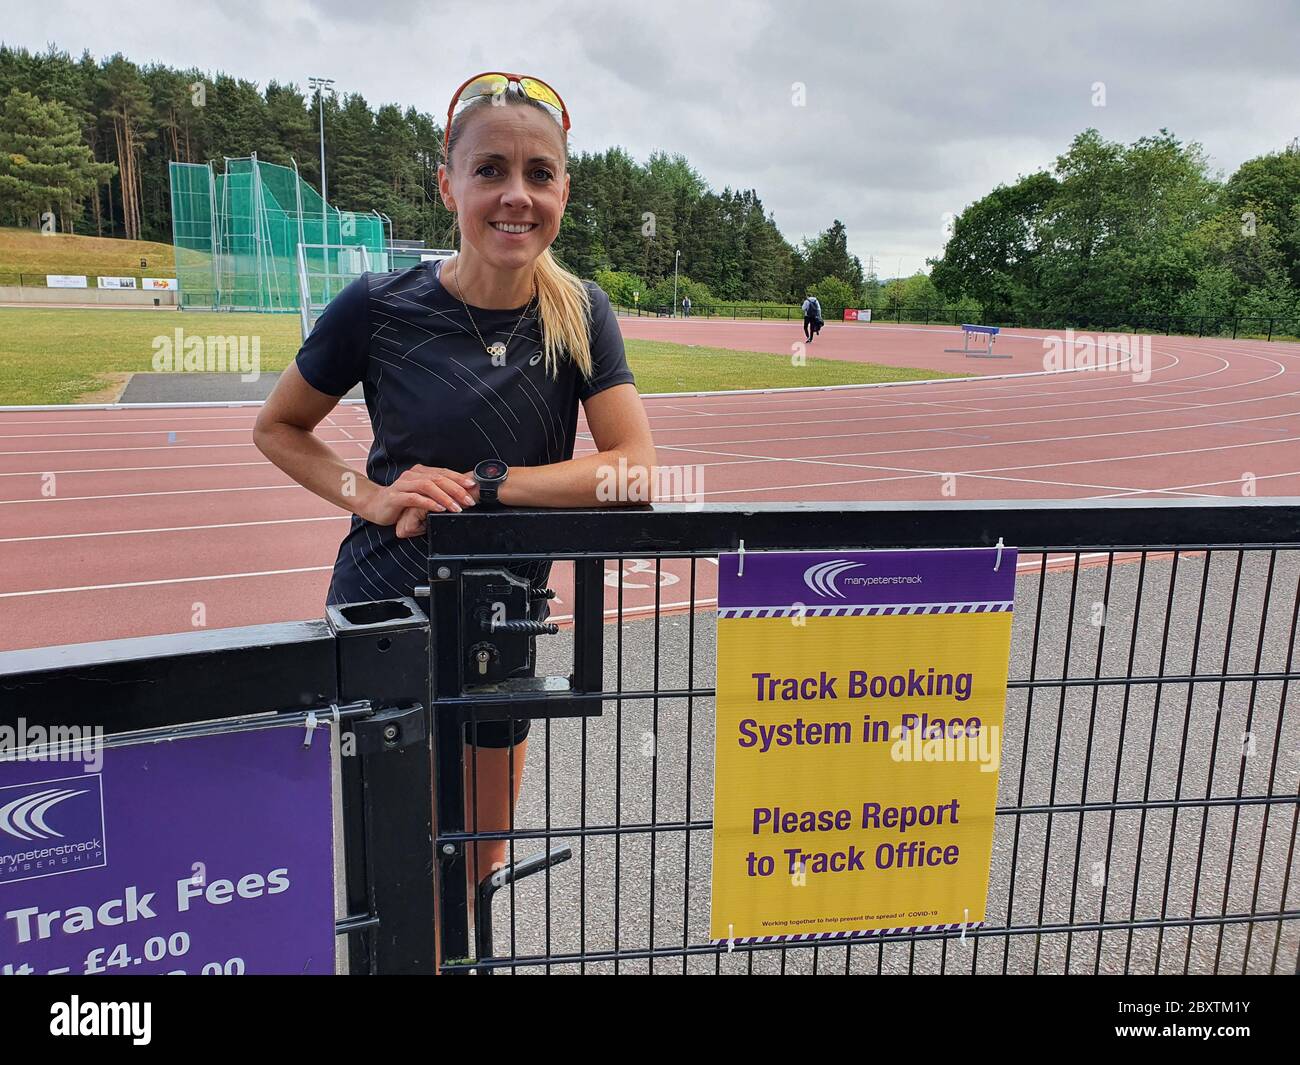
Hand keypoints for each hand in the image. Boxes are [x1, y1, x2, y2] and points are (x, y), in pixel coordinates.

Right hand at [362, 465, 478, 533]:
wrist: (374, 505)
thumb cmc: (400, 500)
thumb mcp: (421, 494)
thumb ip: (435, 492)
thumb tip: (459, 496)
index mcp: (420, 472)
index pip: (444, 472)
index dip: (459, 478)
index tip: (473, 486)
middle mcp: (412, 475)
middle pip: (439, 478)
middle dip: (457, 489)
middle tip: (469, 500)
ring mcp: (403, 485)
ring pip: (428, 486)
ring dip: (445, 497)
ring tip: (457, 507)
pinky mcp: (396, 497)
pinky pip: (415, 498)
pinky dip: (429, 503)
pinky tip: (439, 508)